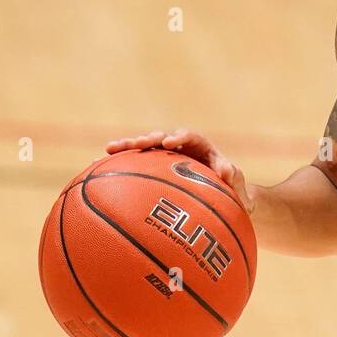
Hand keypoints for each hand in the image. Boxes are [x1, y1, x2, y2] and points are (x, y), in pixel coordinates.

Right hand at [105, 127, 251, 211]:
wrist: (225, 199)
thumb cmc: (233, 192)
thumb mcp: (237, 186)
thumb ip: (234, 177)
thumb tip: (226, 170)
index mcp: (202, 147)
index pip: (190, 136)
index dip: (180, 136)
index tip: (171, 143)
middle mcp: (181, 148)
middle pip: (162, 138)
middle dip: (148, 138)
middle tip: (137, 143)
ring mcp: (166, 158)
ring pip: (145, 149)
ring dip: (128, 147)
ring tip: (108, 150)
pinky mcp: (155, 169)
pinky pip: (137, 165)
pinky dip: (121, 165)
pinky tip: (99, 169)